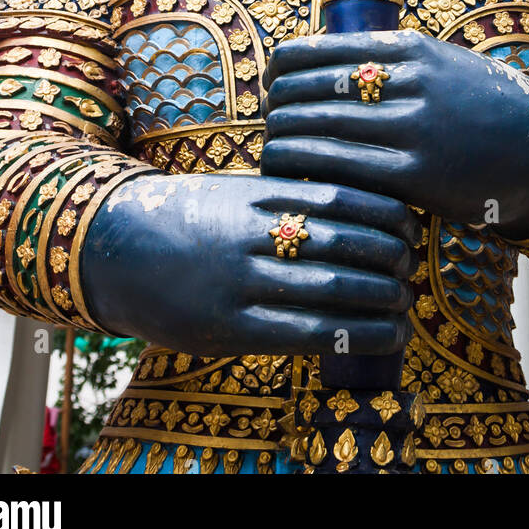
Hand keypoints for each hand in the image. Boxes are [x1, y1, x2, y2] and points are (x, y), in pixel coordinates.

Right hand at [81, 171, 416, 355]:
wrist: (114, 249)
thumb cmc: (187, 219)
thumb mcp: (234, 191)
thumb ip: (284, 196)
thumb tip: (356, 203)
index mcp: (256, 192)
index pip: (340, 195)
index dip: (385, 212)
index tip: (411, 222)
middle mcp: (252, 233)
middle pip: (345, 241)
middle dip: (392, 255)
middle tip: (414, 264)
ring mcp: (241, 281)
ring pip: (333, 289)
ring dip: (383, 298)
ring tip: (406, 302)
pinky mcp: (233, 327)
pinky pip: (308, 332)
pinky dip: (356, 335)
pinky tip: (385, 336)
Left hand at [262, 30, 528, 236]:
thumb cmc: (479, 106)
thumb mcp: (437, 62)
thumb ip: (386, 59)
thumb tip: (316, 58)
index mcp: (408, 48)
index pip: (315, 50)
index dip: (279, 69)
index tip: (270, 83)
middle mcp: (408, 82)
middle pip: (307, 91)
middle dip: (276, 107)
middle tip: (267, 121)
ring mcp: (413, 129)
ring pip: (317, 132)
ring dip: (284, 143)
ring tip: (273, 152)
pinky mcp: (417, 176)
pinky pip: (343, 172)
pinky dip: (310, 174)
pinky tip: (299, 180)